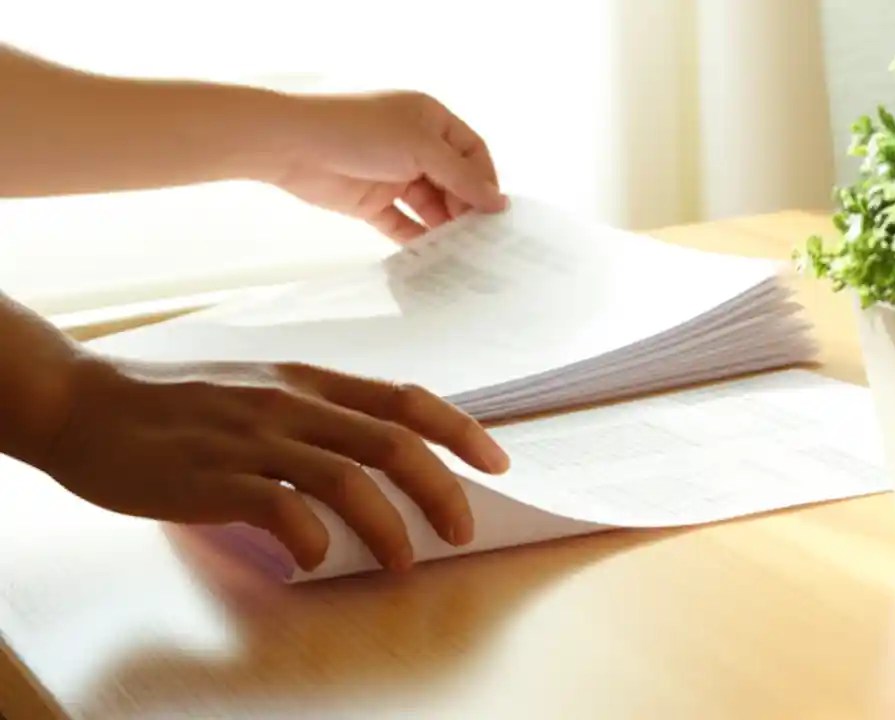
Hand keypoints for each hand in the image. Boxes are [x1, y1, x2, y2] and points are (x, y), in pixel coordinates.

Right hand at [40, 355, 508, 571]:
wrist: (83, 401)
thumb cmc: (175, 402)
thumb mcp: (258, 389)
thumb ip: (314, 414)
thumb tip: (375, 455)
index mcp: (308, 381)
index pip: (405, 400)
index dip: (461, 430)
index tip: (497, 462)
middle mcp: (292, 404)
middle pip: (394, 444)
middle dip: (443, 491)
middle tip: (462, 531)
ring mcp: (255, 439)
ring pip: (350, 480)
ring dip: (390, 528)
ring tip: (404, 563)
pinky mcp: (215, 477)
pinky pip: (283, 511)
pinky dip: (314, 541)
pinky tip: (318, 561)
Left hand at [272, 90, 507, 242]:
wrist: (292, 144)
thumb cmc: (359, 131)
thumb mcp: (421, 148)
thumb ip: (461, 178)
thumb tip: (497, 202)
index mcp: (430, 120)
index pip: (471, 152)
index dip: (485, 179)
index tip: (494, 211)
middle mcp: (415, 145)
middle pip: (454, 181)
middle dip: (467, 207)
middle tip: (479, 236)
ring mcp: (394, 174)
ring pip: (430, 205)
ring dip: (445, 227)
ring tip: (461, 251)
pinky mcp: (373, 202)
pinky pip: (403, 223)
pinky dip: (418, 239)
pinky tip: (433, 257)